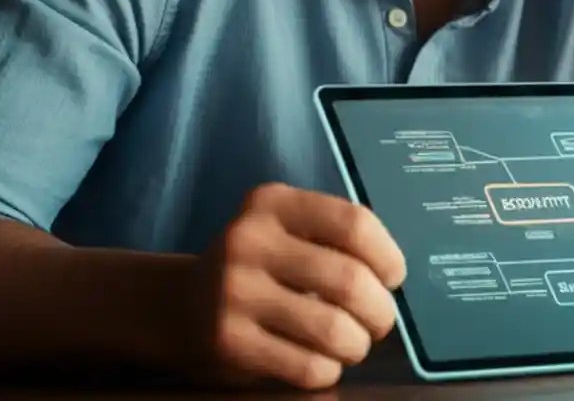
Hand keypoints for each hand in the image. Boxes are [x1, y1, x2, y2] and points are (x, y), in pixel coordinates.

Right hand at [187, 183, 406, 389]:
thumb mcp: (288, 230)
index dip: (388, 256)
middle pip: (349, 280)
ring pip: (333, 329)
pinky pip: (307, 366)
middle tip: (380, 321)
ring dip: (358, 344)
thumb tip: (393, 277)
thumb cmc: (260, 266)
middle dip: (381, 310)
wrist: (179, 305)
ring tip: (354, 343)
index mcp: (274, 203)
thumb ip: (335, 238)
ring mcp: (234, 292)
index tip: (393, 278)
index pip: (354, 224)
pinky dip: (328, 370)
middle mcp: (249, 240)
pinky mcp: (228, 341)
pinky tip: (323, 363)